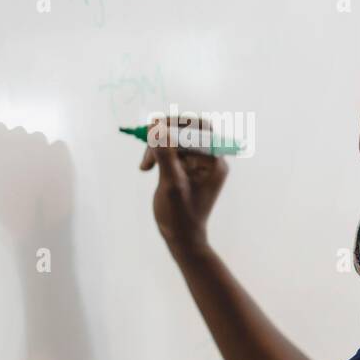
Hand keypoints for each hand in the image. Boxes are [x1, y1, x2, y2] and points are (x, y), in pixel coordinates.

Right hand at [140, 114, 227, 257]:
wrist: (180, 236)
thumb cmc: (180, 215)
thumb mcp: (171, 183)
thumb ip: (166, 154)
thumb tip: (157, 125)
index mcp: (214, 162)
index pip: (202, 129)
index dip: (179, 123)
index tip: (155, 125)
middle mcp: (209, 159)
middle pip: (188, 130)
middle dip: (165, 133)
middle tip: (146, 137)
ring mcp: (197, 163)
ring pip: (175, 139)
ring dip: (156, 146)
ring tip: (145, 165)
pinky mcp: (184, 167)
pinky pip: (170, 149)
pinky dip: (156, 154)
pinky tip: (145, 168)